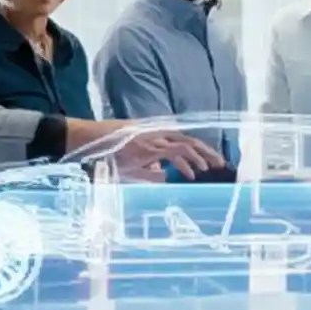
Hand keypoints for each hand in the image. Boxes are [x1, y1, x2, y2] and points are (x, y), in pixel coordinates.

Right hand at [65, 119, 224, 180]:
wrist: (89, 140)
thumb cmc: (107, 151)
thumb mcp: (131, 162)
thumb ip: (148, 169)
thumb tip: (162, 176)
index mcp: (156, 135)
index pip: (184, 140)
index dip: (200, 149)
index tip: (212, 160)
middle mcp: (158, 134)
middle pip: (190, 140)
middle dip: (208, 152)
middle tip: (221, 164)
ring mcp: (153, 139)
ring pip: (186, 145)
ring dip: (201, 157)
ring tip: (209, 169)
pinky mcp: (149, 147)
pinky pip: (173, 154)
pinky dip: (185, 164)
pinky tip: (191, 174)